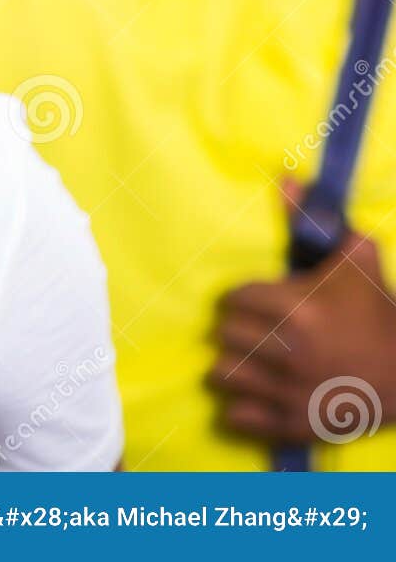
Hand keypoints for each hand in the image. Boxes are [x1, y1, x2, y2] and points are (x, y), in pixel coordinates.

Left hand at [209, 186, 395, 442]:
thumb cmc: (379, 310)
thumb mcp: (355, 257)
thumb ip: (317, 218)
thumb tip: (285, 179)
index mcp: (301, 308)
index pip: (235, 299)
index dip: (243, 299)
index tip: (254, 303)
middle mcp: (291, 350)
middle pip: (224, 335)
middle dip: (235, 330)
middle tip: (249, 331)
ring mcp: (292, 390)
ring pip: (223, 374)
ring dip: (231, 367)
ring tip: (245, 361)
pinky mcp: (296, 423)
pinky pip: (239, 418)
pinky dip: (239, 409)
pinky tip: (252, 397)